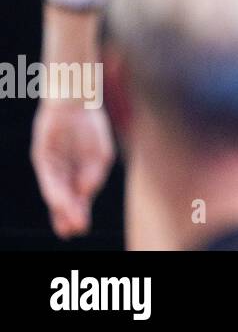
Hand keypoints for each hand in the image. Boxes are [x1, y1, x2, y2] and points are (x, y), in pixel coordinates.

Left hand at [31, 98, 114, 238]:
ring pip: (56, 191)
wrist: (77, 100)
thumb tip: (86, 192)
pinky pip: (48, 178)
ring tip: (68, 223)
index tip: (80, 228)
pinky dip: (55, 190)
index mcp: (77, 171)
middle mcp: (62, 171)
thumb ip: (94, 175)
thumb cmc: (91, 125)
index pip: (76, 197)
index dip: (78, 212)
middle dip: (69, 215)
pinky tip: (59, 202)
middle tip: (73, 231)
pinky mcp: (41, 156)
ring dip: (62, 208)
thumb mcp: (101, 154)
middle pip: (65, 197)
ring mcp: (52, 164)